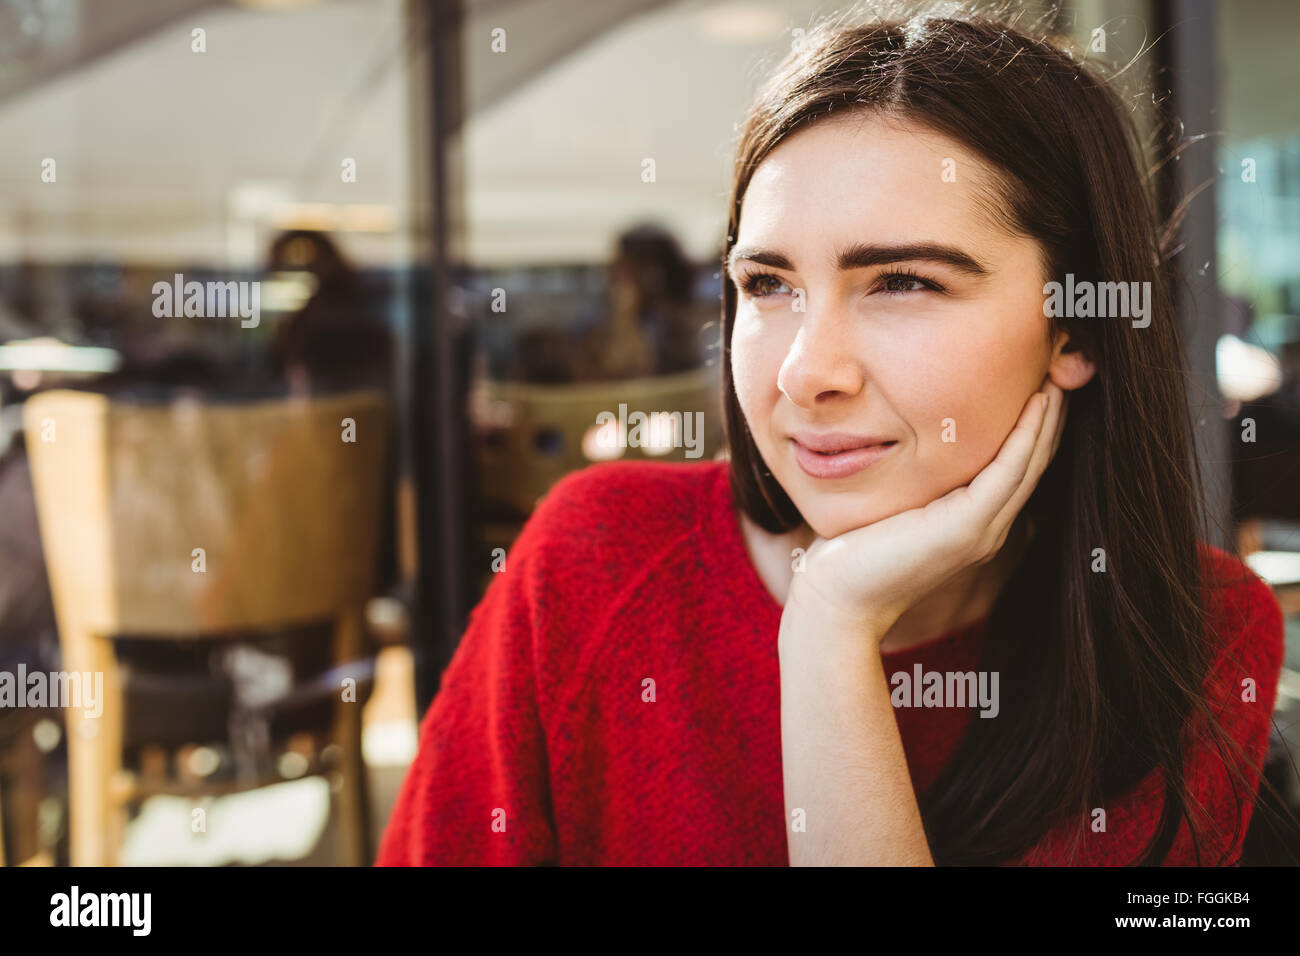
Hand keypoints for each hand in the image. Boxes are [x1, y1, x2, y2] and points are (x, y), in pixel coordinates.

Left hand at [787, 379, 1066, 639]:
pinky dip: (1026, 436)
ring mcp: (982, 530)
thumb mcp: (896, 503)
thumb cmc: (855, 551)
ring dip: (1048, 417)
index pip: (1017, 465)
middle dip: (1051, 413)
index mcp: (975, 521)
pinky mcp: (966, 528)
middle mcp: (989, 526)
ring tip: (1060, 374)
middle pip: (1034, 460)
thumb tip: (911, 436)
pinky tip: (1037, 403)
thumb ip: (918, 478)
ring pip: (1030, 463)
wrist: (838, 598)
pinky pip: (1008, 472)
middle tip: (1065, 364)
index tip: (1042, 377)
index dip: (1036, 423)